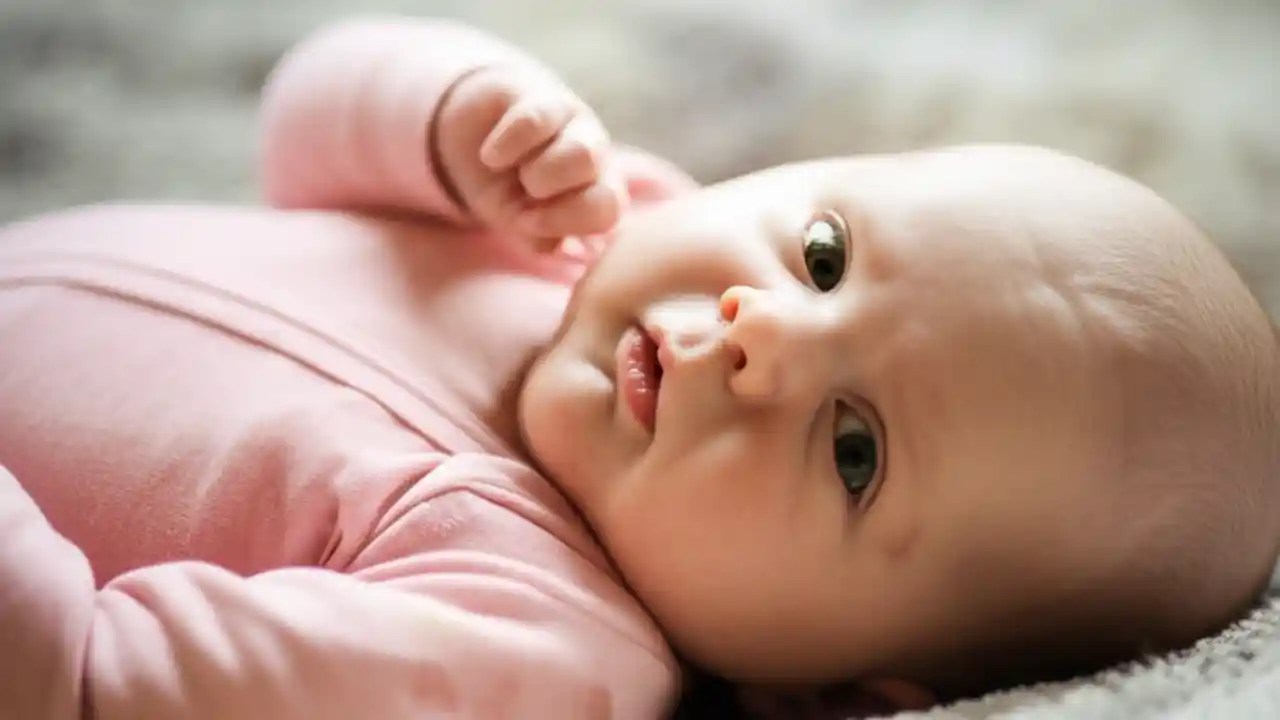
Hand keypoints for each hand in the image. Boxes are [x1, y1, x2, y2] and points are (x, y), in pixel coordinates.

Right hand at [434, 64, 626, 248]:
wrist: (473, 133)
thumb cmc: (504, 186)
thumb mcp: (515, 220)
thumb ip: (538, 238)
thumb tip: (554, 247)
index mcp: (597, 192)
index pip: (607, 214)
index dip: (565, 223)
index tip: (526, 222)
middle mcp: (596, 157)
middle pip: (607, 190)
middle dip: (558, 202)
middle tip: (525, 191)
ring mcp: (576, 122)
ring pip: (584, 156)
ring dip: (540, 174)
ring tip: (514, 171)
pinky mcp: (545, 94)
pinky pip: (537, 123)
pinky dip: (507, 147)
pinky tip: (492, 154)